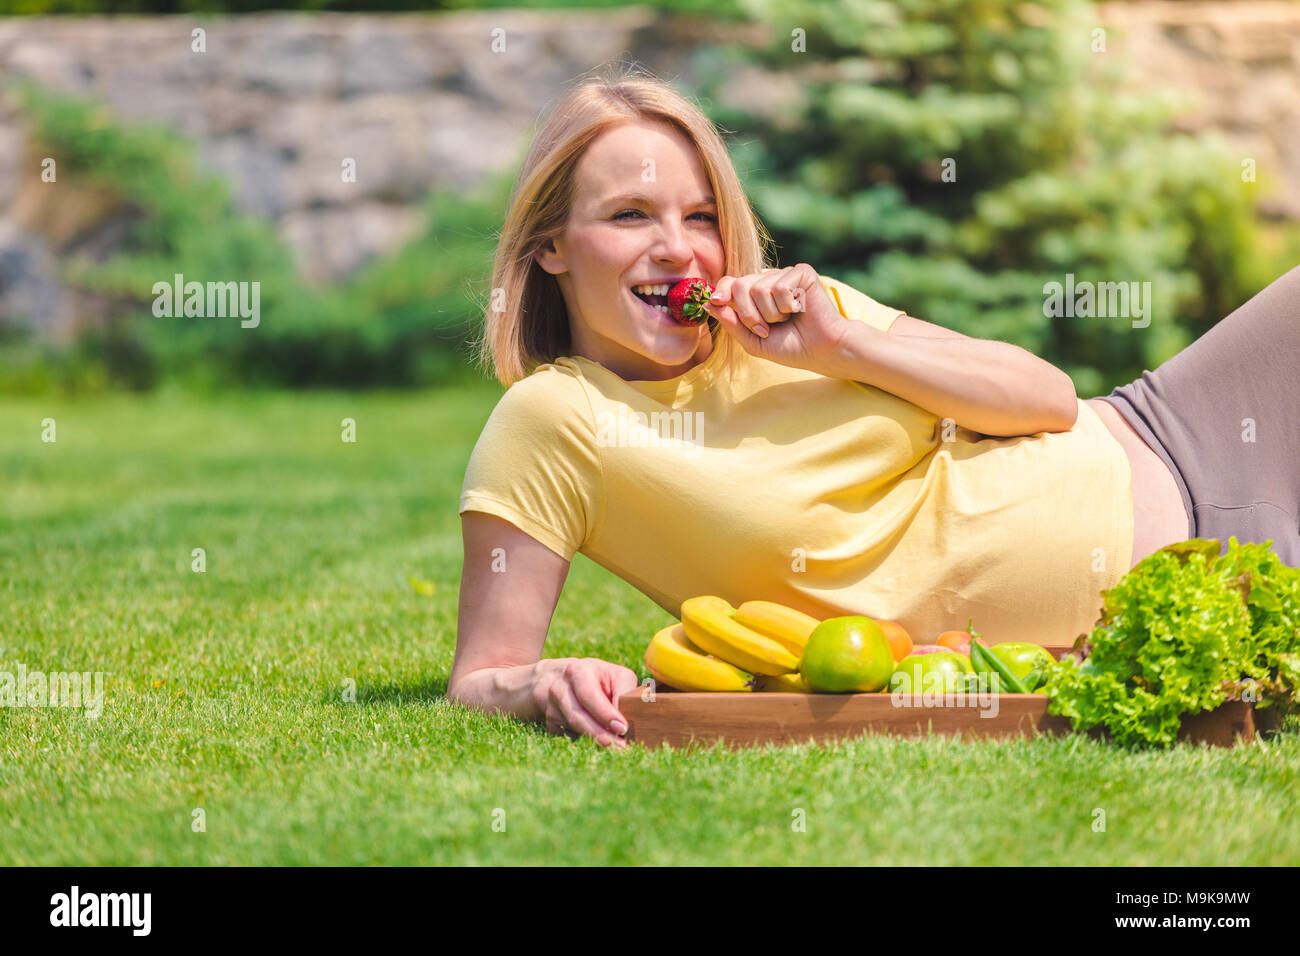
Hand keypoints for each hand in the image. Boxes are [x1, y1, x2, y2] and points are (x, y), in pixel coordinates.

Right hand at [535, 657, 638, 748]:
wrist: (555, 677)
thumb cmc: (595, 677)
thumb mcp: (614, 675)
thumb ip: (624, 692)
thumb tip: (629, 717)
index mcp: (578, 671)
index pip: (589, 695)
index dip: (605, 713)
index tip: (622, 727)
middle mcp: (560, 688)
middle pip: (578, 716)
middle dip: (600, 733)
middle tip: (620, 746)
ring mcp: (551, 707)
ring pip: (572, 728)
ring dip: (594, 740)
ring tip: (614, 747)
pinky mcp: (549, 723)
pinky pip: (567, 736)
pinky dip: (584, 741)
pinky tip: (598, 743)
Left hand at [702, 264, 852, 375]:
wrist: (821, 351)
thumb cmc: (790, 347)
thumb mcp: (752, 340)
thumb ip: (730, 322)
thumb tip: (707, 303)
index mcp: (755, 295)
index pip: (730, 283)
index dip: (721, 292)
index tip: (715, 301)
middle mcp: (769, 281)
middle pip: (740, 285)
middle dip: (749, 314)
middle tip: (766, 329)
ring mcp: (785, 275)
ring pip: (759, 288)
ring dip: (771, 314)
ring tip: (787, 319)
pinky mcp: (802, 272)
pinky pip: (779, 286)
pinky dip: (786, 305)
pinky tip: (799, 309)